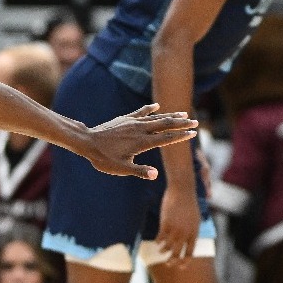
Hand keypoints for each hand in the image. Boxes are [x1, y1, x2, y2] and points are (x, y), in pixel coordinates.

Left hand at [77, 104, 198, 177]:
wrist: (86, 141)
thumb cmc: (103, 158)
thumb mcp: (121, 168)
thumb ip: (139, 171)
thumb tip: (156, 175)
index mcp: (141, 142)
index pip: (166, 138)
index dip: (180, 136)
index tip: (193, 134)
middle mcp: (139, 130)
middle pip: (165, 125)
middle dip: (181, 124)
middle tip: (195, 123)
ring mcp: (132, 122)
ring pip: (155, 118)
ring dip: (170, 116)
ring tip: (183, 114)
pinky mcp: (124, 119)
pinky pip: (140, 112)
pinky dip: (150, 109)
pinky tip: (157, 106)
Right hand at [151, 181, 202, 264]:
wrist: (183, 191)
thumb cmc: (189, 203)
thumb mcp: (195, 218)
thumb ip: (192, 229)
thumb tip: (189, 238)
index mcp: (194, 232)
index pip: (190, 251)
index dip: (185, 261)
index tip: (181, 267)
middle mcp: (185, 233)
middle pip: (178, 252)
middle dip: (173, 260)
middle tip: (169, 264)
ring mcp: (175, 229)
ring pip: (168, 246)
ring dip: (164, 251)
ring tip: (161, 252)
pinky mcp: (166, 224)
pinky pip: (161, 237)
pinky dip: (158, 241)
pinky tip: (156, 242)